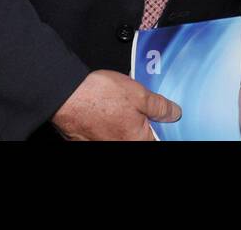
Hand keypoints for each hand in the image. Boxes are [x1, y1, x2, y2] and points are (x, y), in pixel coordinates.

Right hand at [52, 69, 180, 140]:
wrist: (66, 95)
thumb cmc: (98, 95)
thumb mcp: (139, 94)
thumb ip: (160, 106)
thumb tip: (174, 113)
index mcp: (137, 140)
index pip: (158, 140)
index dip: (161, 127)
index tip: (161, 119)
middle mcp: (121, 147)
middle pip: (139, 137)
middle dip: (141, 123)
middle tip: (137, 107)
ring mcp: (103, 145)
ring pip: (122, 136)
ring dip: (124, 123)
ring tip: (119, 105)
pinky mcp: (89, 141)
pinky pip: (106, 135)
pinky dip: (108, 125)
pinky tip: (106, 109)